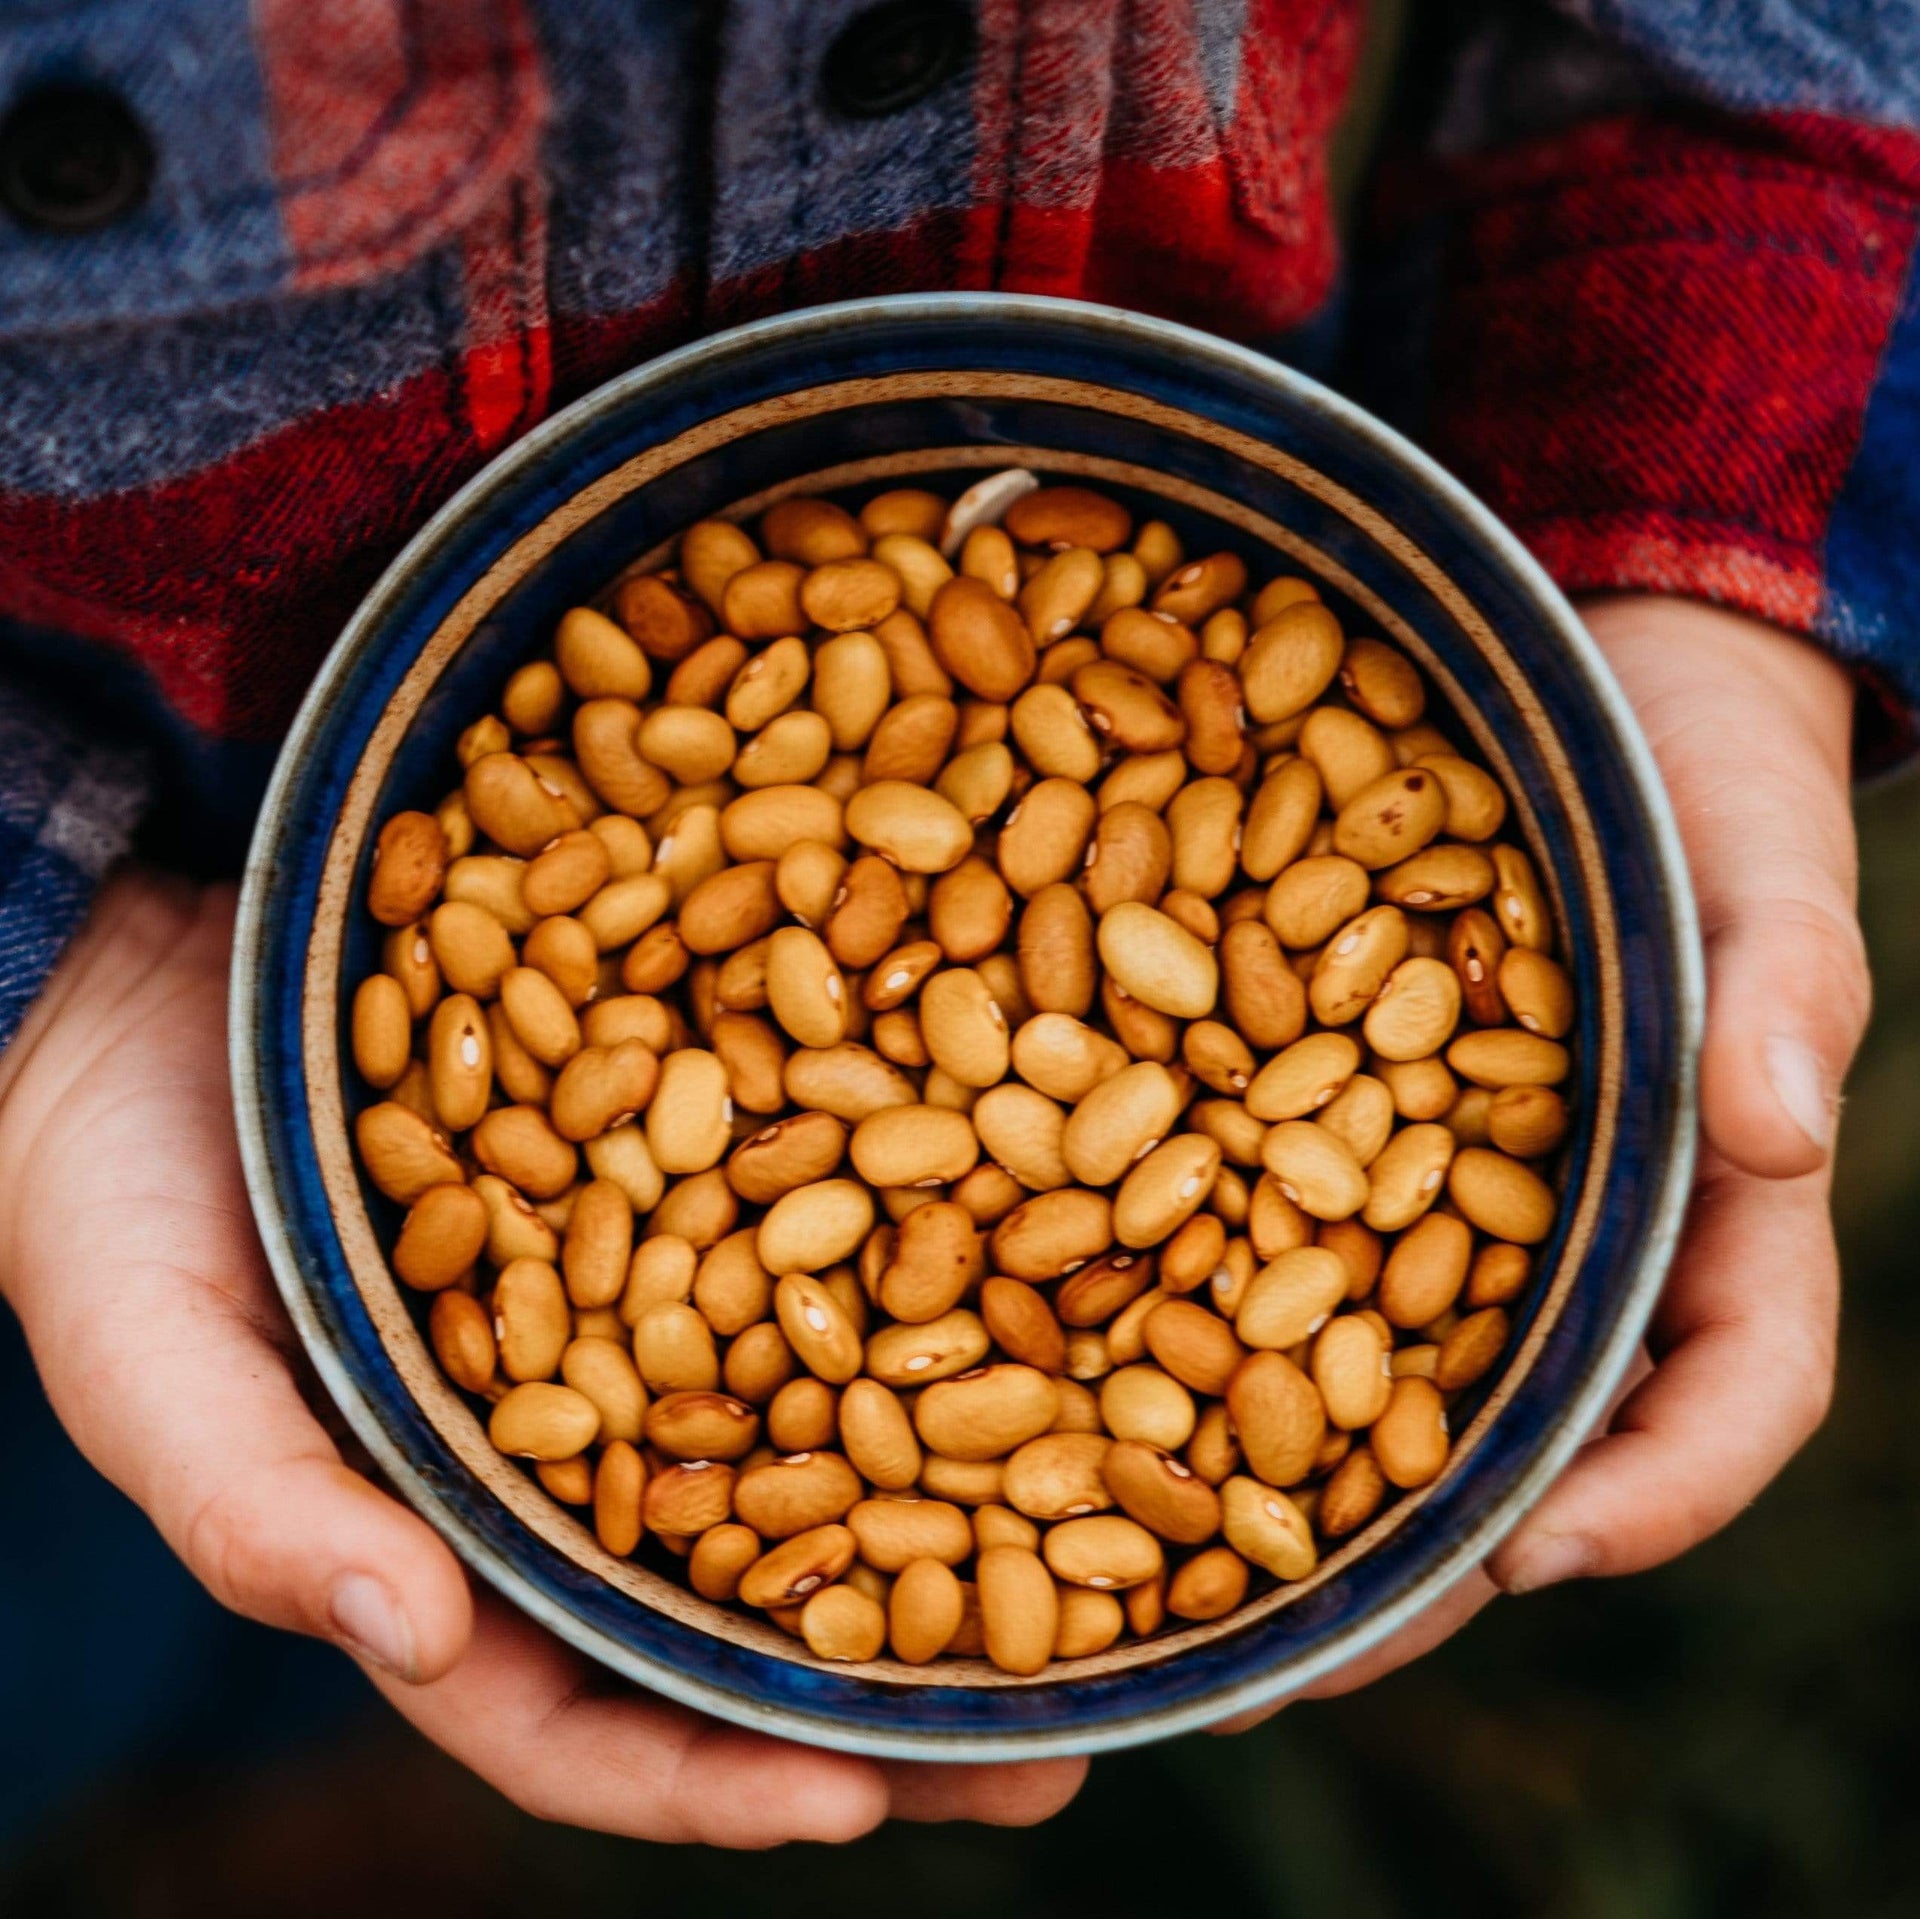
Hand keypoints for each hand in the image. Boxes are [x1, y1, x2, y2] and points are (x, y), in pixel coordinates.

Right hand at [0, 872, 1084, 1842]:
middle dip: (896, 1700)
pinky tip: (1025, 1296)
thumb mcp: (154, 1367)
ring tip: (1110, 1566)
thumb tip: (410, 1638)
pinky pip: (807, 1264)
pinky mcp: (677, 1194)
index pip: (591, 1717)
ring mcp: (639, 1327)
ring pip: (812, 1451)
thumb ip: (260, 1512)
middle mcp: (573, 1459)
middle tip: (1054, 1757)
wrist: (151, 999)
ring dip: (952, 1513)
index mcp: (446, 1550)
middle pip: (750, 1612)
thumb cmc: (116, 1205)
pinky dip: (908, 1301)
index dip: (715, 1779)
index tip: (859, 1806)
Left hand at [1218, 592, 1865, 1726]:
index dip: (1649, 1499)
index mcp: (1702, 1211)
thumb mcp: (1766, 863)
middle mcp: (1558, 1234)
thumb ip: (1782, 987)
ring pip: (1358, 1363)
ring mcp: (1429, 1185)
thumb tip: (1775, 1126)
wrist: (1593, 685)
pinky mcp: (1324, 1117)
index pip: (1720, 1400)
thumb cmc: (1711, 780)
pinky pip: (1258, 1226)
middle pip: (1498, 1436)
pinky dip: (1183, 1296)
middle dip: (1402, 1559)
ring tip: (1136, 1575)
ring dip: (1262, 1473)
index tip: (1532, 1564)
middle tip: (1275, 1666)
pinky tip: (1065, 1333)